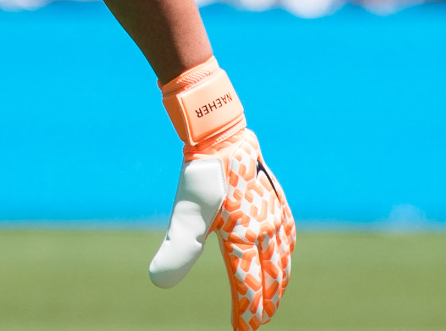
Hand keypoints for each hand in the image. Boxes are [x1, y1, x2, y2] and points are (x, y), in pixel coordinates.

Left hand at [148, 61, 293, 330]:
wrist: (221, 133)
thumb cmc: (203, 174)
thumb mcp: (186, 212)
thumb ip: (178, 249)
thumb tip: (158, 282)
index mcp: (247, 237)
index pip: (249, 286)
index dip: (247, 311)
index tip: (243, 330)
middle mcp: (267, 229)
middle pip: (271, 276)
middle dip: (266, 302)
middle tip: (259, 321)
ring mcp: (274, 213)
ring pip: (283, 257)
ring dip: (279, 280)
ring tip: (275, 295)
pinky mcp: (275, 198)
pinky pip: (288, 234)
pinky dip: (287, 251)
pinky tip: (284, 252)